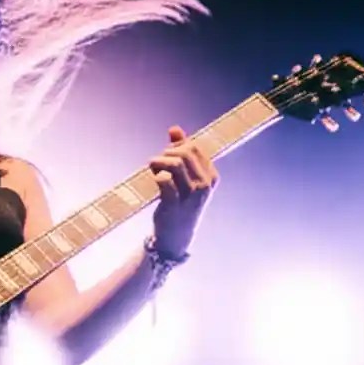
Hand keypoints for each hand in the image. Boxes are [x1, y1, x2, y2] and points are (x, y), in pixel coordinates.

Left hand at [150, 125, 218, 256]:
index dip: (176, 147)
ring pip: (174, 163)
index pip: (194, 147)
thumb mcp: (185, 178)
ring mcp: (191, 195)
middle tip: (156, 163)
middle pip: (184, 152)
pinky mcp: (174, 204)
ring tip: (152, 169)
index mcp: (211, 176)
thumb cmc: (180, 203)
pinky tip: (154, 180)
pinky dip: (156, 176)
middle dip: (166, 153)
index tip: (167, 157)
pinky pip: (164, 180)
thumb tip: (174, 129)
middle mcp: (204, 184)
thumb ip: (181, 152)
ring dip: (158, 162)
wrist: (175, 236)